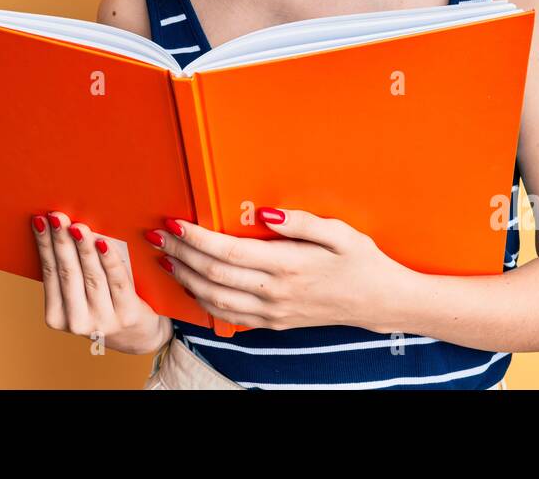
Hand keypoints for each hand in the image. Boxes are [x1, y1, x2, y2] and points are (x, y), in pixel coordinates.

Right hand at [33, 210, 171, 354]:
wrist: (138, 335)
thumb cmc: (104, 306)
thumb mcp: (80, 297)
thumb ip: (72, 272)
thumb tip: (64, 229)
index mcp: (58, 316)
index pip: (50, 273)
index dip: (44, 245)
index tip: (39, 220)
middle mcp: (78, 322)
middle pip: (68, 273)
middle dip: (61, 241)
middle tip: (57, 216)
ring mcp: (103, 321)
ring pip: (91, 275)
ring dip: (83, 247)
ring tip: (77, 226)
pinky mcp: (127, 315)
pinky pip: (117, 281)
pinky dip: (109, 260)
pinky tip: (102, 242)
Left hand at [147, 208, 410, 331]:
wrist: (380, 302)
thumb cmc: (361, 261)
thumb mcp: (340, 233)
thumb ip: (302, 222)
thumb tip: (266, 213)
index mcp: (288, 266)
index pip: (227, 252)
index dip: (196, 238)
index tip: (175, 222)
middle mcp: (275, 293)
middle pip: (213, 276)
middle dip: (181, 254)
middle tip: (159, 235)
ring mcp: (272, 313)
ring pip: (215, 300)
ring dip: (186, 278)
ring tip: (167, 258)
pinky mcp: (273, 323)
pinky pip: (229, 316)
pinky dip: (203, 301)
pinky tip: (192, 284)